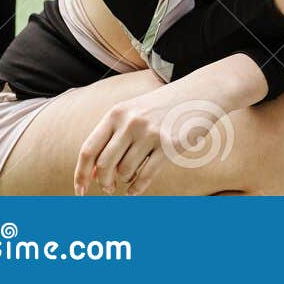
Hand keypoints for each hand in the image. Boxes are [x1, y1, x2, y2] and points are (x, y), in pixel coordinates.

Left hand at [74, 78, 230, 196]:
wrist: (202, 91)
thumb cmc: (164, 105)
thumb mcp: (134, 112)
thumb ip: (112, 137)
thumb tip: (90, 174)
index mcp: (117, 113)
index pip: (89, 150)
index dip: (80, 174)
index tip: (80, 191)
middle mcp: (131, 122)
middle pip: (104, 165)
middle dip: (104, 182)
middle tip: (109, 188)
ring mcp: (151, 133)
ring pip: (125, 171)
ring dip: (125, 180)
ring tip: (130, 176)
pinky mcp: (170, 145)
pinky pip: (146, 175)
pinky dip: (137, 188)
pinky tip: (135, 190)